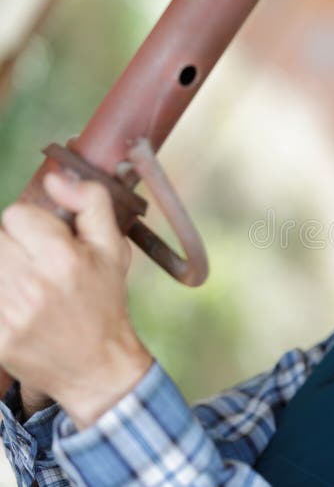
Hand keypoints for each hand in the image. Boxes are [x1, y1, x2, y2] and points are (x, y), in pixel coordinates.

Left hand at [0, 172, 151, 429]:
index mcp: (63, 258)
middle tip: (33, 267)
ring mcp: (10, 314)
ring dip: (4, 273)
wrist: (96, 365)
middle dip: (12, 248)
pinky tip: (15, 306)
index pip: (15, 215)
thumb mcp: (113, 249)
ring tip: (24, 288)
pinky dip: (1, 298)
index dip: (30, 225)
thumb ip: (91, 203)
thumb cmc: (103, 302)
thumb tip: (57, 179)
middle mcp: (34, 284)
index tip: (45, 244)